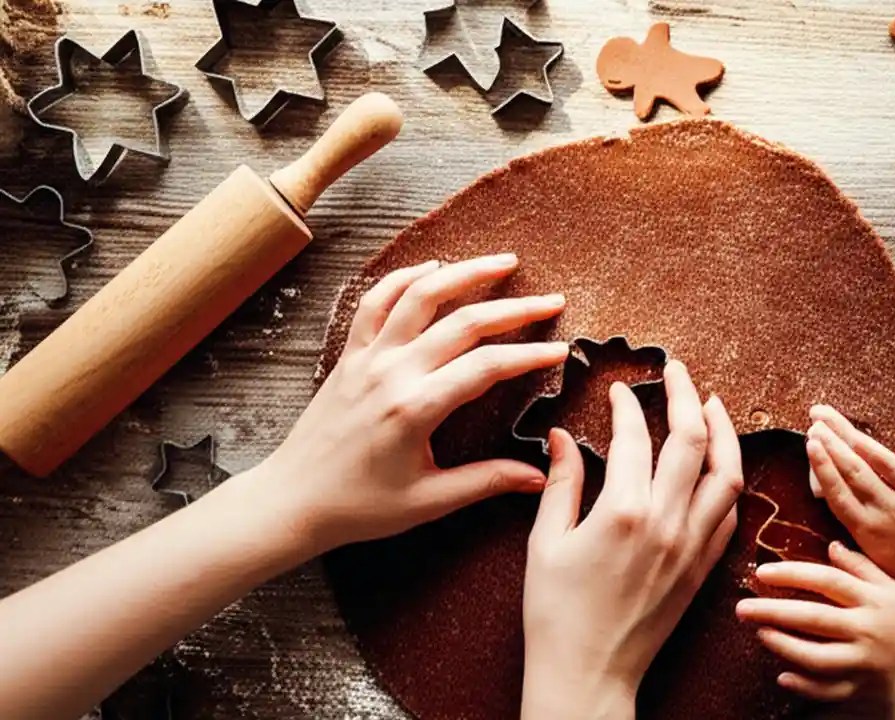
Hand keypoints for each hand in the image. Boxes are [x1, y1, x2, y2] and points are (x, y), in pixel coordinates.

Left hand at [258, 253, 568, 551]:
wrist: (292, 500)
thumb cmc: (359, 506)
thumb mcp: (429, 501)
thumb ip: (486, 481)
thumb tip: (539, 476)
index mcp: (416, 409)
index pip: (487, 367)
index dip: (529, 355)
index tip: (561, 350)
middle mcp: (392, 373)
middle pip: (463, 322)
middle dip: (514, 308)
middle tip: (550, 300)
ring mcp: (367, 358)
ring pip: (420, 296)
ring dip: (464, 273)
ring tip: (503, 262)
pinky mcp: (349, 356)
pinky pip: (375, 302)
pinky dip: (404, 278)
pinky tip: (433, 269)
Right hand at [521, 361, 743, 719]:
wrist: (588, 674)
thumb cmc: (556, 614)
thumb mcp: (546, 542)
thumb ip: (560, 483)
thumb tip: (563, 437)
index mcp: (623, 512)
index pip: (636, 436)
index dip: (628, 404)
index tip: (619, 388)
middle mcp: (667, 522)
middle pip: (693, 439)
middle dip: (686, 394)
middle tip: (677, 370)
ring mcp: (693, 546)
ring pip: (728, 473)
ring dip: (724, 432)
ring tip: (712, 405)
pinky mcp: (704, 568)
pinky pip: (730, 514)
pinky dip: (729, 480)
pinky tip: (719, 464)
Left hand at [736, 542, 894, 701]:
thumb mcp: (894, 586)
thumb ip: (863, 567)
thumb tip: (832, 546)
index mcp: (873, 598)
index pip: (827, 580)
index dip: (793, 574)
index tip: (762, 574)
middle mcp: (867, 629)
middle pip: (814, 617)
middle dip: (774, 612)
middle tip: (743, 608)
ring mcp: (866, 661)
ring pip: (818, 657)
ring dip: (785, 646)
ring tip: (762, 635)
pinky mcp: (866, 688)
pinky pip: (831, 690)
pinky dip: (806, 685)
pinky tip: (783, 676)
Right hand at [807, 405, 894, 589]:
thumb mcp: (886, 570)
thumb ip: (860, 554)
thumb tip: (833, 545)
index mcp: (867, 536)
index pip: (836, 497)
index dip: (820, 471)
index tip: (810, 449)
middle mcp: (878, 517)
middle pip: (844, 476)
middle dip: (825, 449)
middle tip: (811, 427)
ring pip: (860, 468)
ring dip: (840, 442)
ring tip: (822, 421)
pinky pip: (890, 466)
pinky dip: (870, 449)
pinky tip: (855, 435)